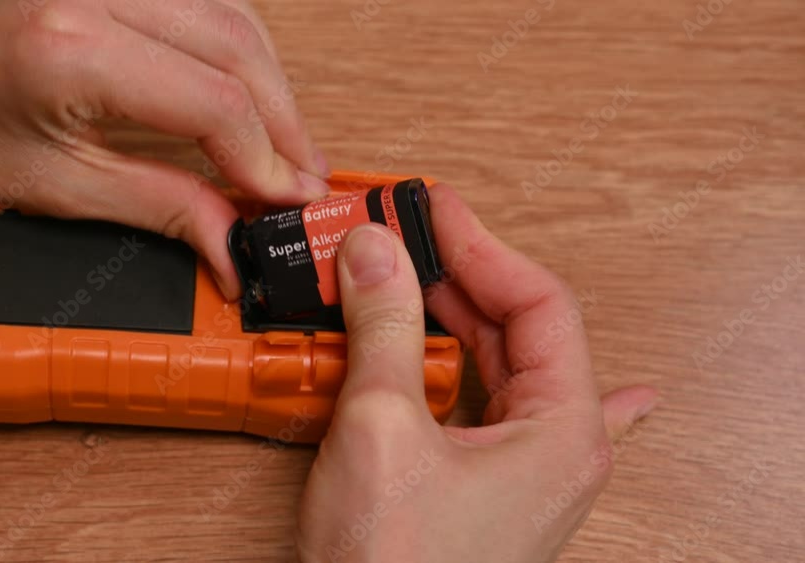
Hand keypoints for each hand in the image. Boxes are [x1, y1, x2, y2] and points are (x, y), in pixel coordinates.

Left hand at [0, 0, 328, 298]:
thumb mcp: (52, 185)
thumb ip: (160, 206)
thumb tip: (229, 240)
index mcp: (72, 47)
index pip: (217, 103)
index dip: (266, 161)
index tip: (286, 201)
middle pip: (241, 47)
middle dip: (285, 123)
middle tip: (301, 178)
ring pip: (232, 11)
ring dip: (268, 82)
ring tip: (280, 143)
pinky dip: (234, 47)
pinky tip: (242, 88)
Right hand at [296, 185, 657, 561]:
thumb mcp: (382, 427)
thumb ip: (385, 327)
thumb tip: (375, 252)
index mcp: (563, 429)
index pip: (538, 301)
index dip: (483, 244)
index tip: (433, 209)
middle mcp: (557, 447)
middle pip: (521, 327)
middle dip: (462, 275)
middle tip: (409, 235)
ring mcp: (523, 468)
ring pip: (501, 362)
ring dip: (455, 314)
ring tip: (411, 275)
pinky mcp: (483, 482)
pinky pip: (490, 402)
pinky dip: (477, 363)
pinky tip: (492, 350)